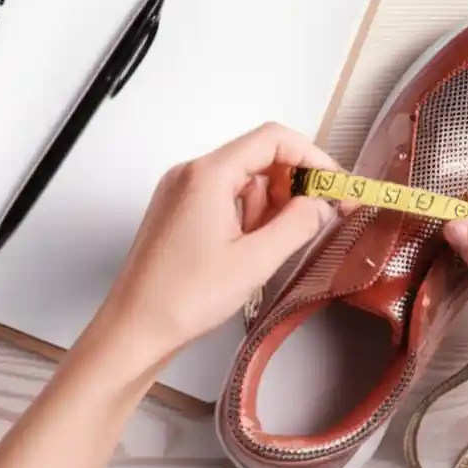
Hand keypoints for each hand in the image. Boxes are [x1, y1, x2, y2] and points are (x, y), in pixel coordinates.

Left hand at [98, 122, 337, 356]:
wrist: (134, 329)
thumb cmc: (182, 299)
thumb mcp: (255, 262)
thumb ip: (297, 225)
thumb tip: (321, 204)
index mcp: (207, 175)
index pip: (272, 139)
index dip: (311, 158)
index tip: (334, 185)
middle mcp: (190, 174)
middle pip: (258, 156)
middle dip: (292, 184)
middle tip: (315, 217)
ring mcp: (181, 191)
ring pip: (244, 178)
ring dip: (270, 203)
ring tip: (270, 244)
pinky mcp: (179, 210)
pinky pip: (225, 196)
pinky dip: (248, 214)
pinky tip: (251, 246)